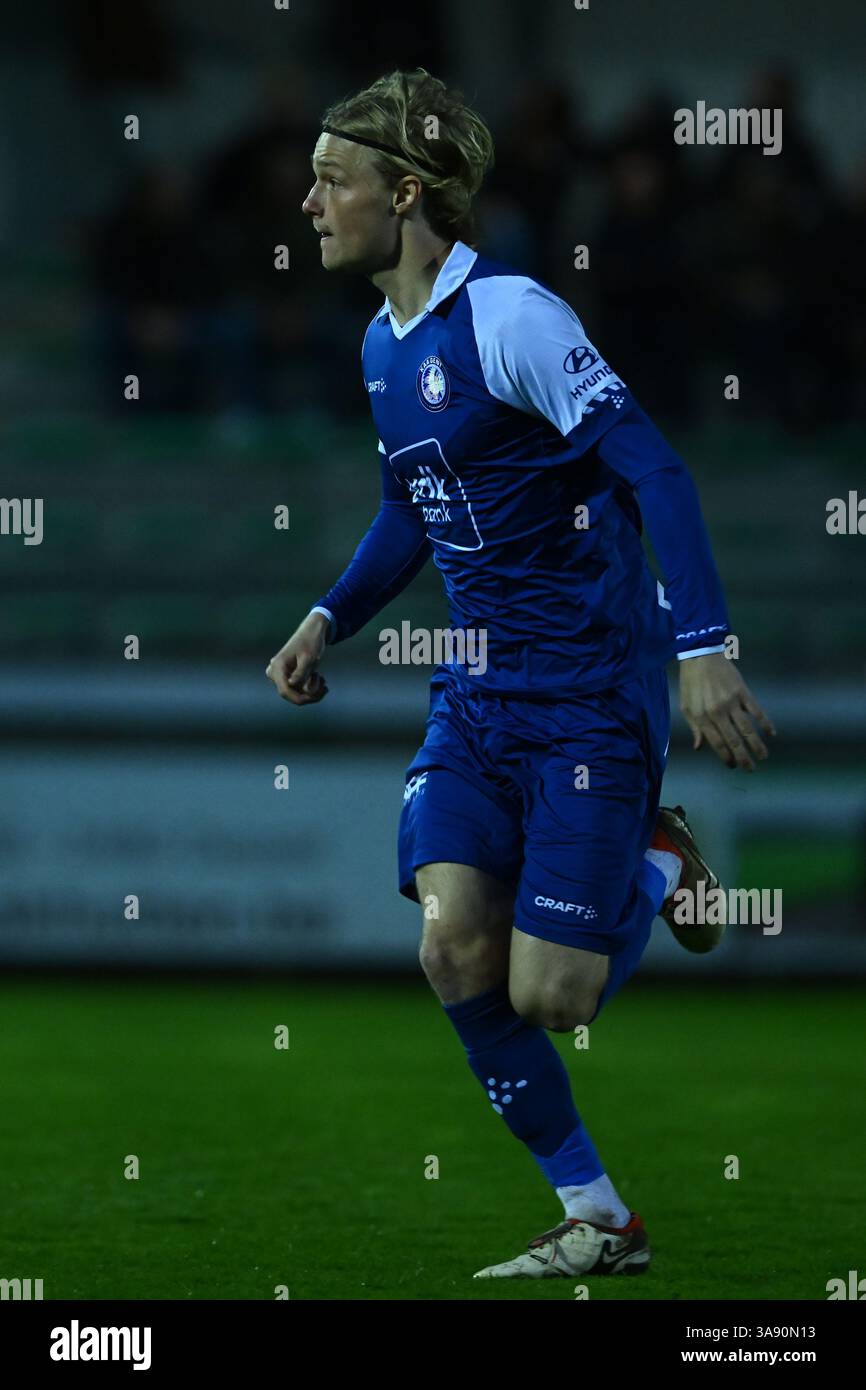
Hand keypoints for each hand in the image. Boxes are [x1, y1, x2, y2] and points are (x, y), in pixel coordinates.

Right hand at [266, 612, 329, 705]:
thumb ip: (300, 672)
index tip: (316, 696)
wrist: (312, 632)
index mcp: (277, 667)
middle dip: (309, 694)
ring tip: (322, 678)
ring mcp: (281, 676)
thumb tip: (291, 684)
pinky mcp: (288, 677)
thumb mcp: (308, 658)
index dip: (299, 698)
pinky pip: (298, 689)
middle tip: (325, 687)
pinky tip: (320, 678)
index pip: (284, 691)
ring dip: (312, 690)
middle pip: (290, 694)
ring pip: (296, 693)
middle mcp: (275, 673)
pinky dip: (311, 687)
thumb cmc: (310, 642)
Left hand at [679, 652, 774, 770]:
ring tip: (763, 757)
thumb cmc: (691, 683)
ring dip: (757, 745)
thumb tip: (699, 747)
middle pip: (734, 740)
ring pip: (747, 729)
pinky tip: (771, 734)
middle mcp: (717, 712)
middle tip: (751, 769)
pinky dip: (765, 723)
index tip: (734, 766)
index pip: (717, 743)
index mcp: (702, 717)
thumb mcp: (686, 706)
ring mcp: (732, 702)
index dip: (726, 757)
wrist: (701, 656)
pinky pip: (757, 711)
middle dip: (743, 757)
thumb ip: (694, 728)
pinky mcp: (742, 692)